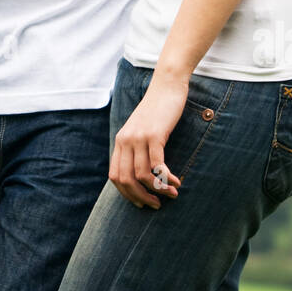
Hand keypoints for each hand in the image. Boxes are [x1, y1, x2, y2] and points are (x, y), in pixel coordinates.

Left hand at [109, 76, 185, 209]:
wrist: (167, 86)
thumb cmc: (158, 110)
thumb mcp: (142, 130)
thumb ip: (138, 148)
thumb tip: (143, 175)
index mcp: (120, 141)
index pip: (115, 176)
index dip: (127, 194)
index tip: (142, 202)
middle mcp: (125, 140)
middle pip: (125, 180)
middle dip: (141, 198)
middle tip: (156, 205)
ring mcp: (138, 137)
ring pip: (141, 176)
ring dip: (157, 190)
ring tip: (172, 194)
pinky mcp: (154, 135)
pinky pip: (157, 166)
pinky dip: (166, 179)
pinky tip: (176, 182)